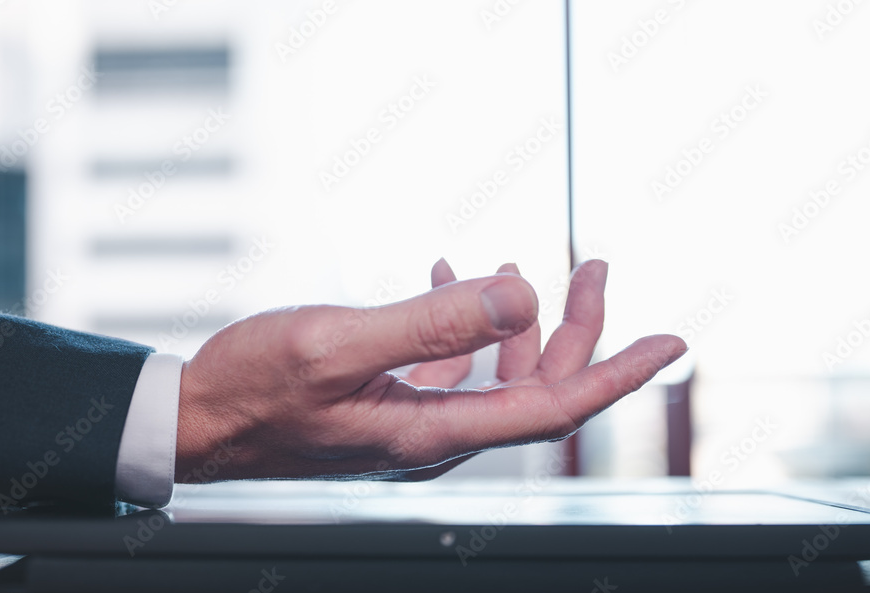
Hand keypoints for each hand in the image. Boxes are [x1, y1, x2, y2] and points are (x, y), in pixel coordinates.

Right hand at [174, 259, 685, 481]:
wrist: (196, 421)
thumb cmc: (253, 389)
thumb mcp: (338, 344)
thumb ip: (432, 322)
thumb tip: (521, 295)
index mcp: (433, 433)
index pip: (553, 408)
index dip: (618, 373)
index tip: (673, 341)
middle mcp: (436, 435)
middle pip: (536, 386)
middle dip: (578, 328)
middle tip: (598, 267)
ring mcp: (414, 420)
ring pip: (497, 373)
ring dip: (521, 321)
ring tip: (523, 264)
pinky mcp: (390, 404)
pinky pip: (450, 365)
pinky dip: (463, 323)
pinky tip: (449, 277)